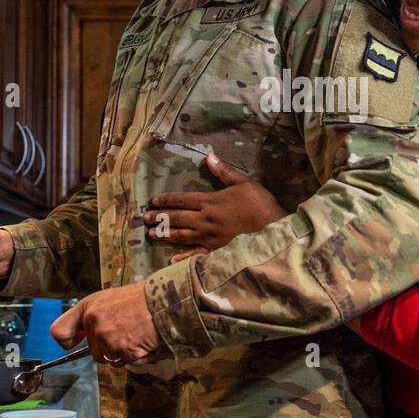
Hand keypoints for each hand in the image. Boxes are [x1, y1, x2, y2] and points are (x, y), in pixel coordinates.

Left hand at [50, 281, 163, 365]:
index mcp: (88, 307)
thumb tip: (83, 334)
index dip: (68, 342)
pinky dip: (135, 356)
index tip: (76, 342)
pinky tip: (143, 340)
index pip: (60, 332)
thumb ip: (95, 315)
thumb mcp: (111, 298)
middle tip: (126, 332)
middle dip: (108, 347)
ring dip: (121, 352)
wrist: (166, 301)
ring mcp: (107, 338)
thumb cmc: (143, 298)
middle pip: (92, 351)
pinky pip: (124, 362)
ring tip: (136, 334)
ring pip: (108, 358)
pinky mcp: (122, 351)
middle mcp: (94, 323)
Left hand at [145, 154, 285, 259]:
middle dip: (160, 218)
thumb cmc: (260, 204)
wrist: (273, 230)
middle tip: (146, 219)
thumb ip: (224, 172)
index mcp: (211, 202)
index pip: (183, 200)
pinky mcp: (217, 251)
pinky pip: (196, 255)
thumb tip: (209, 156)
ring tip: (152, 235)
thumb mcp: (243, 183)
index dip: (167, 200)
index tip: (154, 201)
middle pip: (178, 218)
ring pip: (182, 235)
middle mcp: (206, 220)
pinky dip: (183, 257)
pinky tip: (171, 260)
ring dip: (165, 234)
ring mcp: (210, 237)